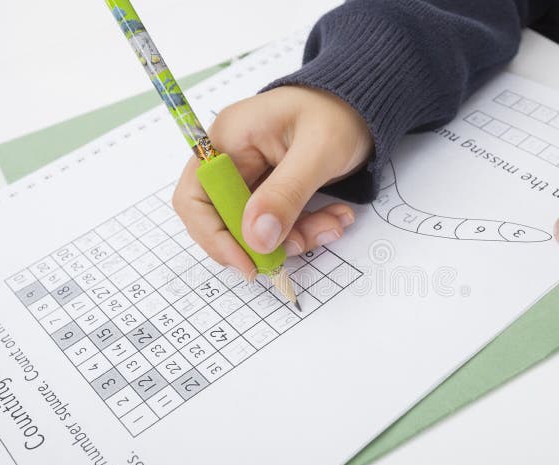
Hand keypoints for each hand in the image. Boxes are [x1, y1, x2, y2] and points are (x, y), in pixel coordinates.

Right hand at [173, 86, 372, 277]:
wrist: (364, 106)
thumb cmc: (339, 111)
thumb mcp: (318, 151)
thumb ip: (286, 193)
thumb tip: (256, 238)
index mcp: (228, 140)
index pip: (195, 198)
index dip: (214, 236)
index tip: (248, 263)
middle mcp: (231, 160)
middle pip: (224, 221)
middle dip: (263, 241)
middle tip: (301, 244)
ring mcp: (252, 178)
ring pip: (255, 230)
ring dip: (294, 237)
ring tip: (333, 223)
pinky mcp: (272, 192)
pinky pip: (278, 225)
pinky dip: (306, 230)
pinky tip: (335, 217)